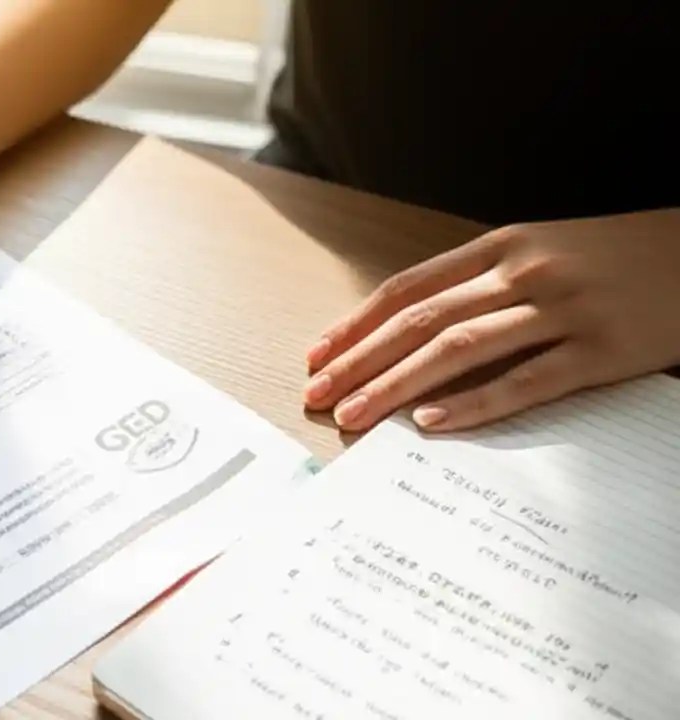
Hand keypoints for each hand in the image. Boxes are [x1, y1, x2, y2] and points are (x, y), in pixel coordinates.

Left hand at [303, 209, 679, 431]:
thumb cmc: (615, 257)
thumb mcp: (542, 250)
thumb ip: (481, 281)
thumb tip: (410, 326)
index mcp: (502, 246)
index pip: (408, 288)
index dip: (356, 324)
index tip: (317, 356)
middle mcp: (524, 273)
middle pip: (421, 321)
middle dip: (359, 361)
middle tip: (317, 395)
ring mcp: (564, 311)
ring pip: (460, 351)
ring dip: (397, 386)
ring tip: (355, 416)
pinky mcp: (603, 351)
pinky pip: (527, 382)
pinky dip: (475, 405)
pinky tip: (432, 424)